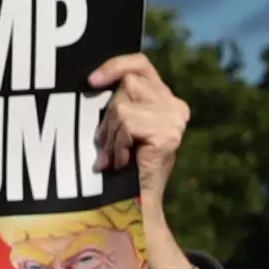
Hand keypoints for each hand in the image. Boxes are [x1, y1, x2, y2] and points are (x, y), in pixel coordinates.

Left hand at [93, 48, 189, 212]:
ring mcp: (174, 120)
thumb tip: (93, 80)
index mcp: (166, 100)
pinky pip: (127, 124)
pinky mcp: (167, 134)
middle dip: (109, 114)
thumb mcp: (122, 126)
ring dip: (111, 134)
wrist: (139, 203)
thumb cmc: (126, 167)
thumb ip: (119, 102)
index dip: (115, 65)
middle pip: (126, 84)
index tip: (92, 81)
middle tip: (106, 143)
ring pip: (123, 106)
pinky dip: (117, 144)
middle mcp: (176, 106)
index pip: (140, 64)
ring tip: (115, 156)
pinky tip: (122, 161)